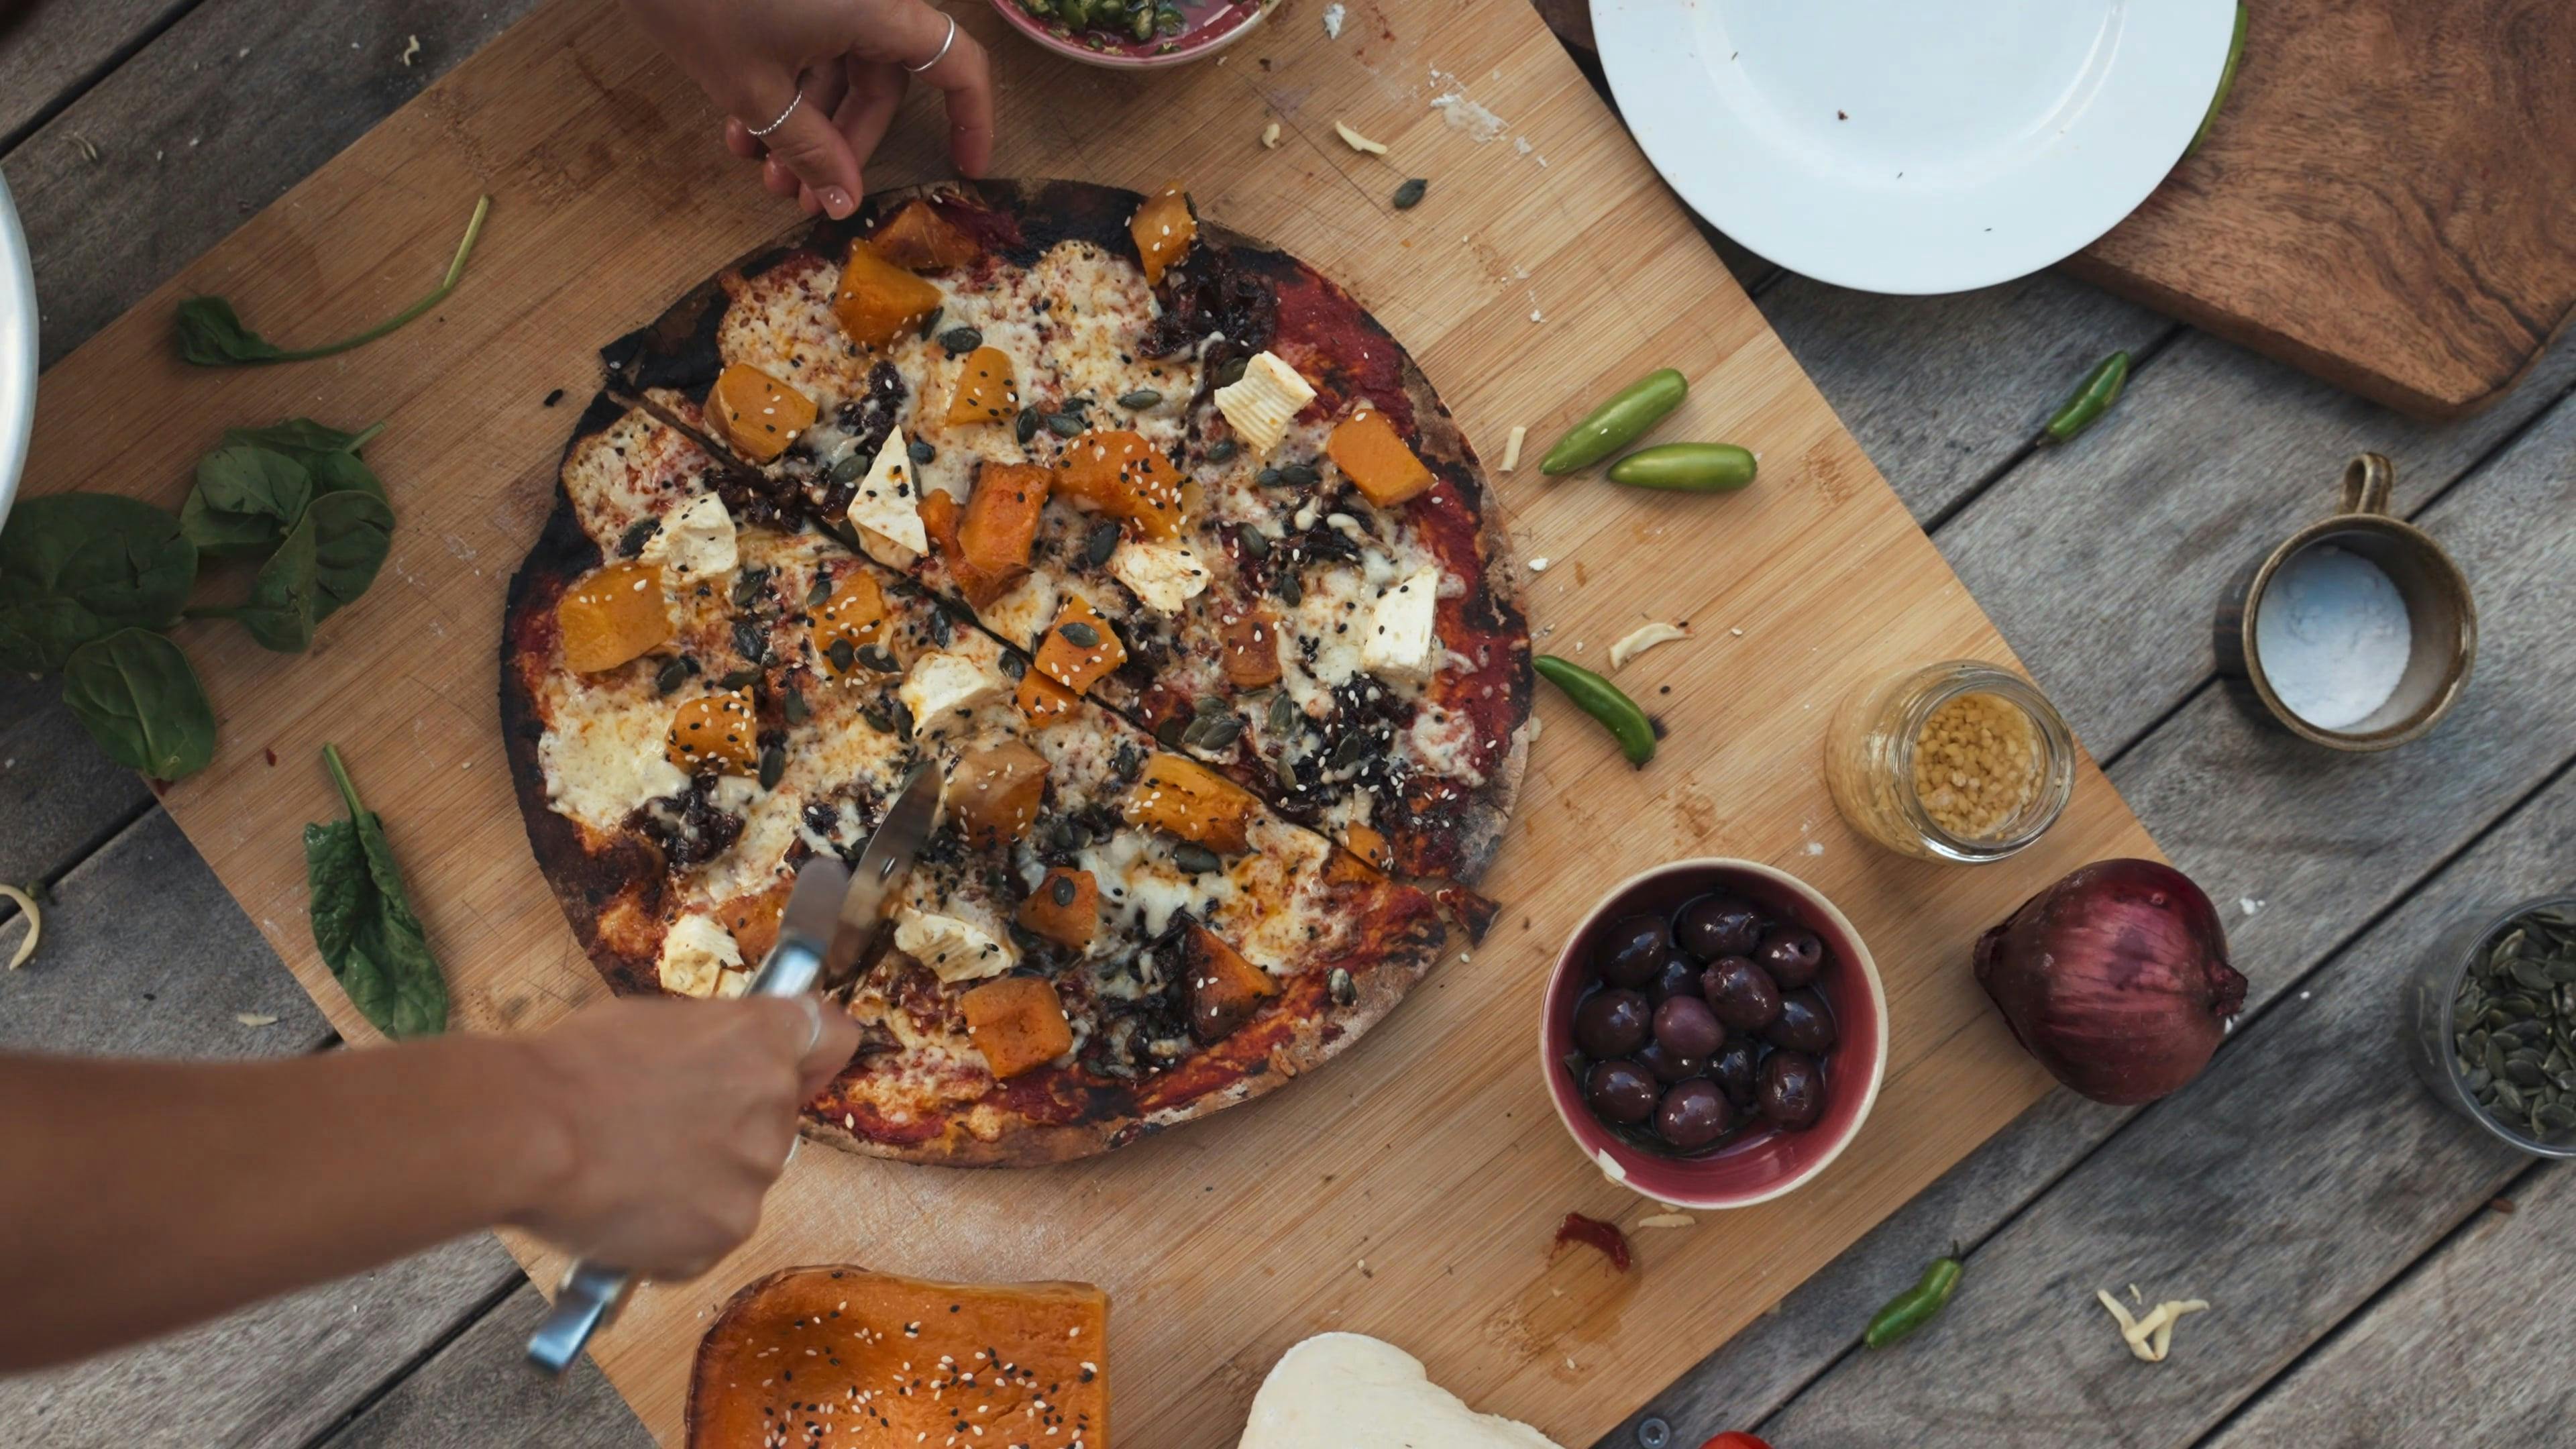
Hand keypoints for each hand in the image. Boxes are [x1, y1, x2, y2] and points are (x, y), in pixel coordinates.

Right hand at [512, 995, 860, 1279]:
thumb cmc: (571, 1069)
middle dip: (731, 1128)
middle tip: (662, 1131)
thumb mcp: (654, 1024)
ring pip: (741, 1182)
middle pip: (775, 1120)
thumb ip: (713, 1045)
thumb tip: (719, 1062)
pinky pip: (710, 1236)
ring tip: (632, 1173)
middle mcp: (773, 1108)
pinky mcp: (724, 1235)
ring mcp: (753, 1179)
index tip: (801, 1068)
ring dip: (703, 1183)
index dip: (812, 1056)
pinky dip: (677, 1233)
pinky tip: (628, 1211)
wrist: (528, 1134)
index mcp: (762, 1042)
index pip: (830, 1039)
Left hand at [620, 0, 996, 219]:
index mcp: (876, 11)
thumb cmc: (700, 0)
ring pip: (840, 67)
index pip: (957, 64)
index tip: (963, 169)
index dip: (971, 119)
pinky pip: (809, 44)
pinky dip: (784, 87)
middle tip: (805, 195)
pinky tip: (739, 130)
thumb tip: (844, 202)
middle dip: (844, 143)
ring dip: (805, 125)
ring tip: (760, 171)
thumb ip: (809, 150)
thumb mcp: (754, 89)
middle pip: (884, 81)